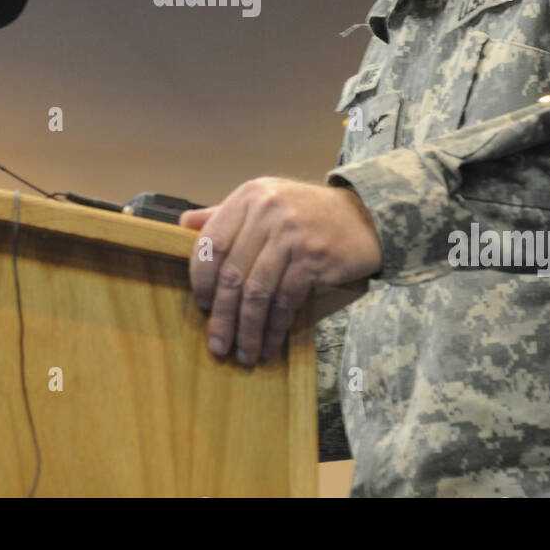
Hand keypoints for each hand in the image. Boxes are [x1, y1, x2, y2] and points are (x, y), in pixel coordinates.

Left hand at [178, 177, 381, 366]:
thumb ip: (226, 214)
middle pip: (232, 274)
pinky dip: (275, 326)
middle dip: (222, 316)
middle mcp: (267, 211)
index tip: (202, 305)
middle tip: (218, 344)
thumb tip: (184, 225)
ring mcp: (291, 234)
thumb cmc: (308, 212)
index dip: (201, 279)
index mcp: (249, 196)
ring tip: (244, 353)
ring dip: (248, 329)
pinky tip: (271, 342)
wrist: (365, 216)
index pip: (211, 242)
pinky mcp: (313, 257)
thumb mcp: (266, 200)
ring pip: (257, 292)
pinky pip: (285, 300)